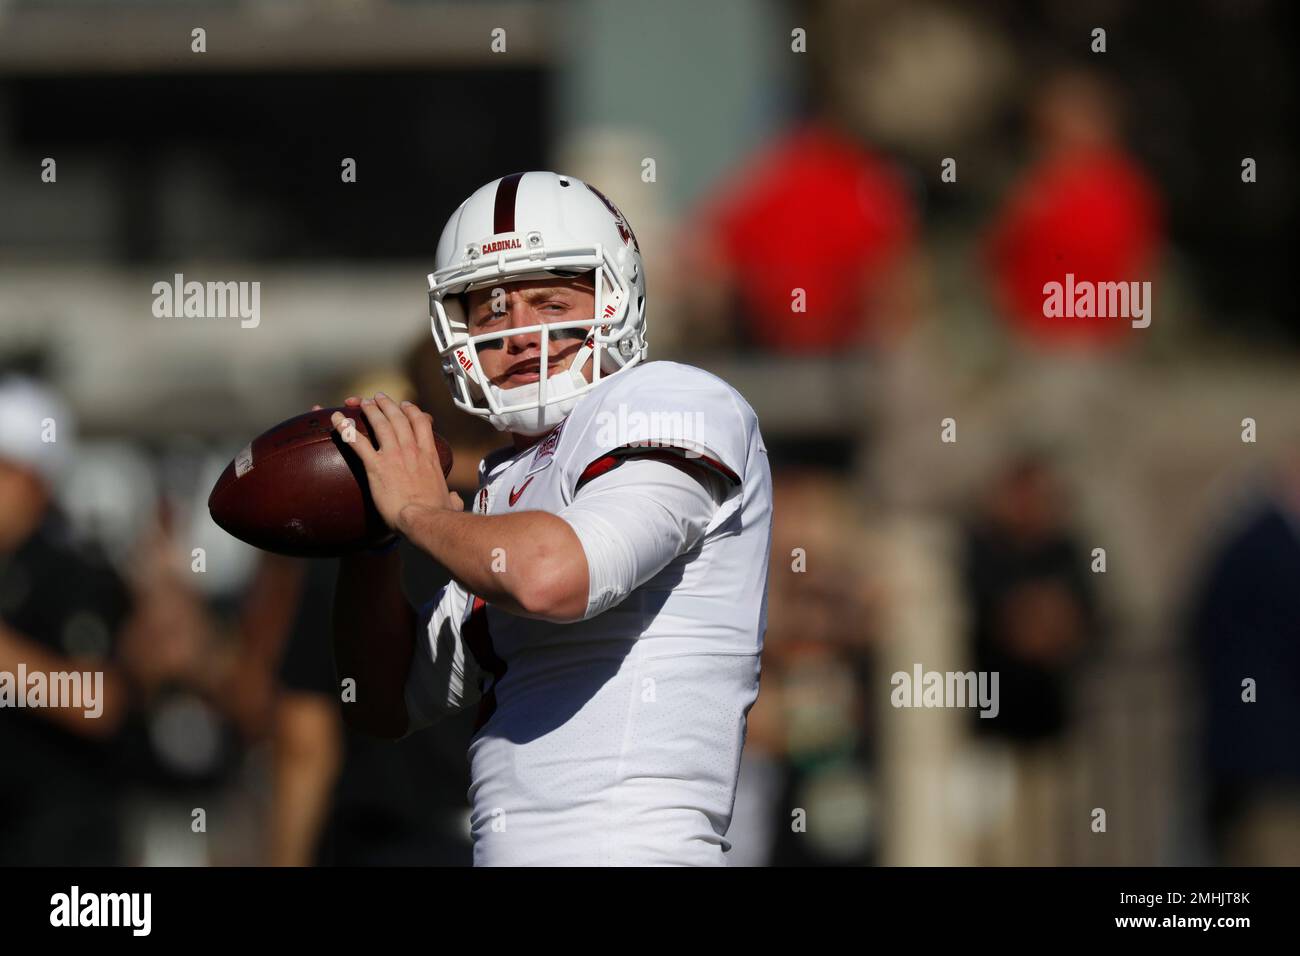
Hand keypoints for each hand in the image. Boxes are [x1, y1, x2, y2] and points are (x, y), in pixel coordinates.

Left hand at [325, 394, 461, 533]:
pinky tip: (336, 420)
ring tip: (362, 402)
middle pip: (398, 418)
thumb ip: (453, 497)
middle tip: (378, 397)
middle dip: (388, 405)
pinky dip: (346, 429)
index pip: (422, 424)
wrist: (424, 518)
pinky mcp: (376, 466)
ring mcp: (394, 455)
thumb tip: (455, 499)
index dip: (412, 411)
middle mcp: (412, 450)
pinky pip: (358, 442)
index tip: (405, 406)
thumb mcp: (451, 502)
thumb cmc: (437, 513)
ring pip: (381, 423)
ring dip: (370, 410)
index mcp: (429, 456)